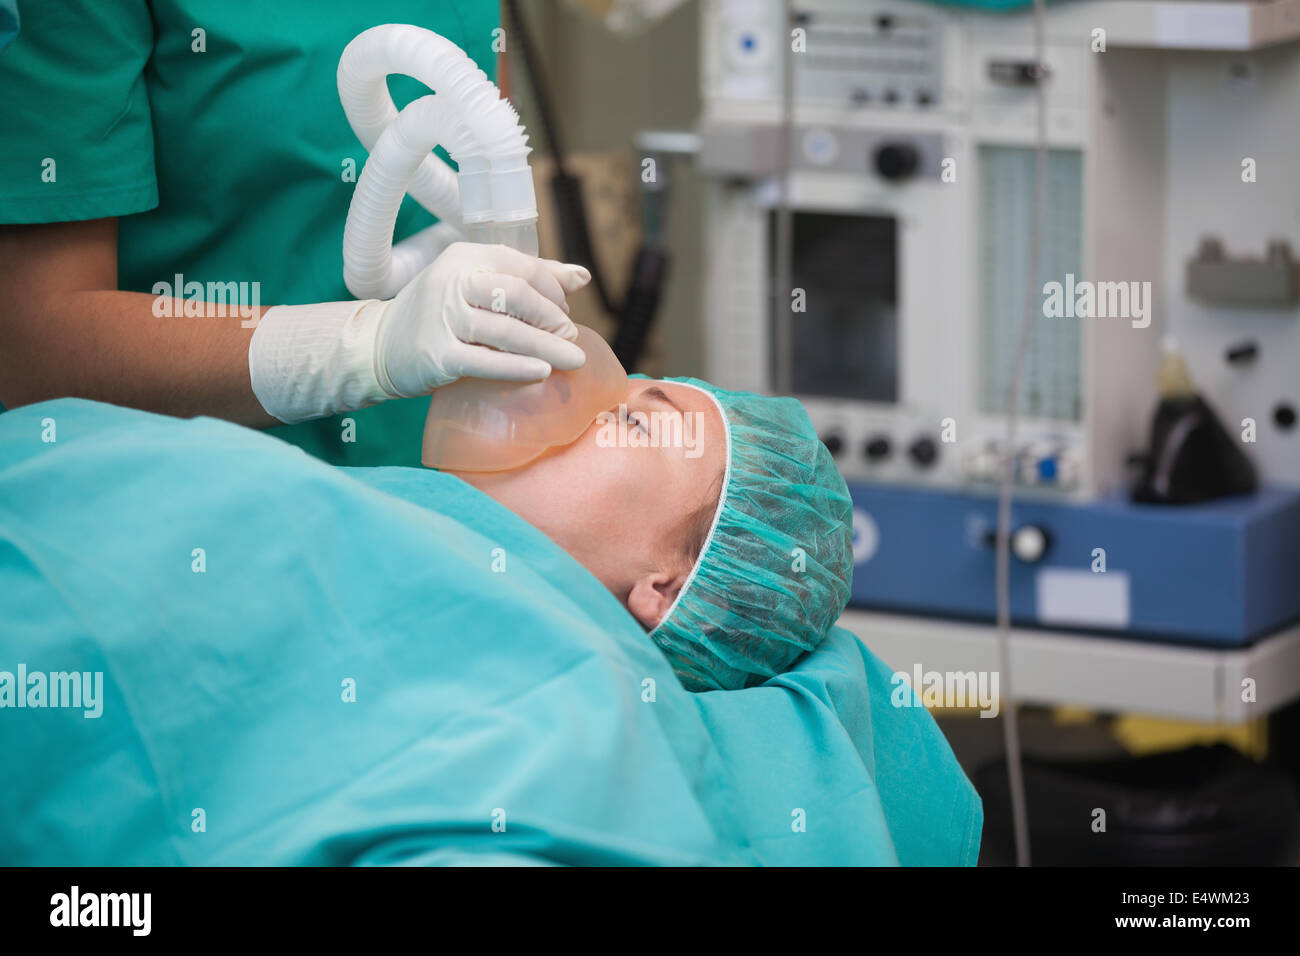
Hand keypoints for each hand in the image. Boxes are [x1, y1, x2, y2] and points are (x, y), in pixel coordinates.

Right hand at [373, 242, 590, 397]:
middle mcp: (451, 281)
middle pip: (517, 294)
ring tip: (572, 360)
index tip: (565, 310)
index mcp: (464, 257)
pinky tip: (542, 372)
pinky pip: (486, 361)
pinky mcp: (438, 355)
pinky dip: (518, 367)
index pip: (522, 266)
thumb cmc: (438, 315)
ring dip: (546, 346)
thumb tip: (582, 277)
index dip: (552, 289)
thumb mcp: (474, 285)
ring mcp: (442, 318)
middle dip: (552, 318)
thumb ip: (526, 278)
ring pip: (506, 330)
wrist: (379, 347)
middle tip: (571, 337)